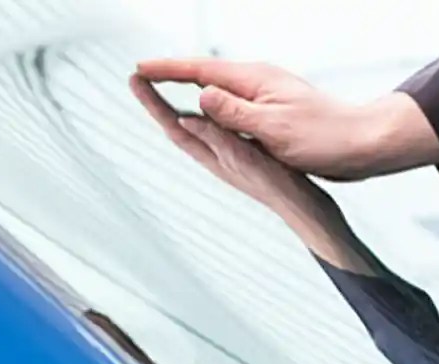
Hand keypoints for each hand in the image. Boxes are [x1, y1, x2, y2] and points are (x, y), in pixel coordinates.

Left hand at [130, 75, 318, 213]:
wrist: (304, 209)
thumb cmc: (279, 186)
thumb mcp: (246, 158)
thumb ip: (217, 138)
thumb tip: (185, 118)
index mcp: (212, 156)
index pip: (173, 125)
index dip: (152, 103)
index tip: (134, 79)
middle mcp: (215, 157)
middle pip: (177, 124)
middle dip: (157, 102)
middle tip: (139, 79)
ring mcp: (228, 157)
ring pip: (195, 127)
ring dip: (177, 108)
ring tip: (164, 91)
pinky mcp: (244, 156)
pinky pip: (216, 129)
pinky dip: (207, 114)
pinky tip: (213, 110)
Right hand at [135, 58, 438, 179]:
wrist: (363, 143)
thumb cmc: (325, 136)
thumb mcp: (276, 127)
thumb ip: (236, 112)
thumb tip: (199, 94)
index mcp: (254, 82)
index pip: (199, 72)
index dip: (166, 72)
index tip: (138, 70)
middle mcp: (257, 85)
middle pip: (203, 77)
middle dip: (170, 77)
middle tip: (139, 76)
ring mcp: (266, 98)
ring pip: (216, 91)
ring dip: (187, 90)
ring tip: (161, 91)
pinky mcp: (274, 114)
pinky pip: (230, 105)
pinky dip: (209, 106)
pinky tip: (208, 113)